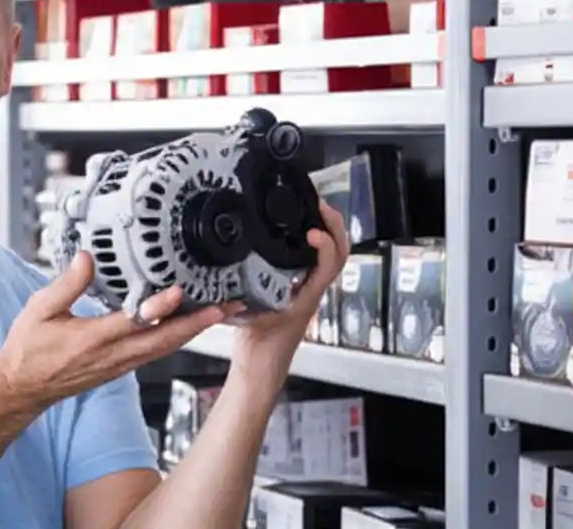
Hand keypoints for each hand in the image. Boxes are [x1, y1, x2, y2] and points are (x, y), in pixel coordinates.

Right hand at [0, 252, 243, 416]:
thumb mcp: (39, 310)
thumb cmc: (28, 351)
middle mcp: (113, 356)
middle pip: (164, 340)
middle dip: (199, 323)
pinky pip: (156, 352)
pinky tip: (188, 326)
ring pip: (165, 348)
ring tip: (220, 313)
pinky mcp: (121, 368)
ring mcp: (120, 365)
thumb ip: (66, 284)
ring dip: (195, 331)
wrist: (22, 389)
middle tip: (227, 305)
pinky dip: (177, 338)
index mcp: (92, 340)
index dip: (160, 308)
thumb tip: (86, 257)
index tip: (179, 290)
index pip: (134, 322)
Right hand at [231, 200, 349, 389]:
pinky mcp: (295, 292)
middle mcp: (312, 292)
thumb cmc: (260, 350)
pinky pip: (312, 264)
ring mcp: (306, 291)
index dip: (326, 244)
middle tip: (319, 205)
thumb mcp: (250, 317)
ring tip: (313, 211)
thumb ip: (243, 297)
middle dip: (334, 226)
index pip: (330, 265)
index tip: (311, 230)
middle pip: (339, 255)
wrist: (261, 369)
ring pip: (329, 258)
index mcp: (307, 298)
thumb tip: (233, 276)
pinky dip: (311, 245)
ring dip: (328, 233)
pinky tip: (295, 235)